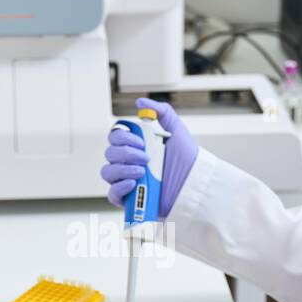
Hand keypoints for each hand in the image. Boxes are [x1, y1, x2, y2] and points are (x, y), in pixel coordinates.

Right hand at [101, 98, 198, 218]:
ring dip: (122, 169)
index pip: (115, 137)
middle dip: (126, 153)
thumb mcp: (177, 130)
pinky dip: (119, 187)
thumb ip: (161, 111)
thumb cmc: (187, 161)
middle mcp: (129, 163)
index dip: (123, 137)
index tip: (141, 141)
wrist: (193, 184)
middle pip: (109, 153)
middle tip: (146, 157)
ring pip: (107, 172)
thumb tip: (141, 102)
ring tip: (142, 171)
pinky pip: (112, 194)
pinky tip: (133, 183)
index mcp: (136, 147)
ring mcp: (127, 181)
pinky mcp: (129, 199)